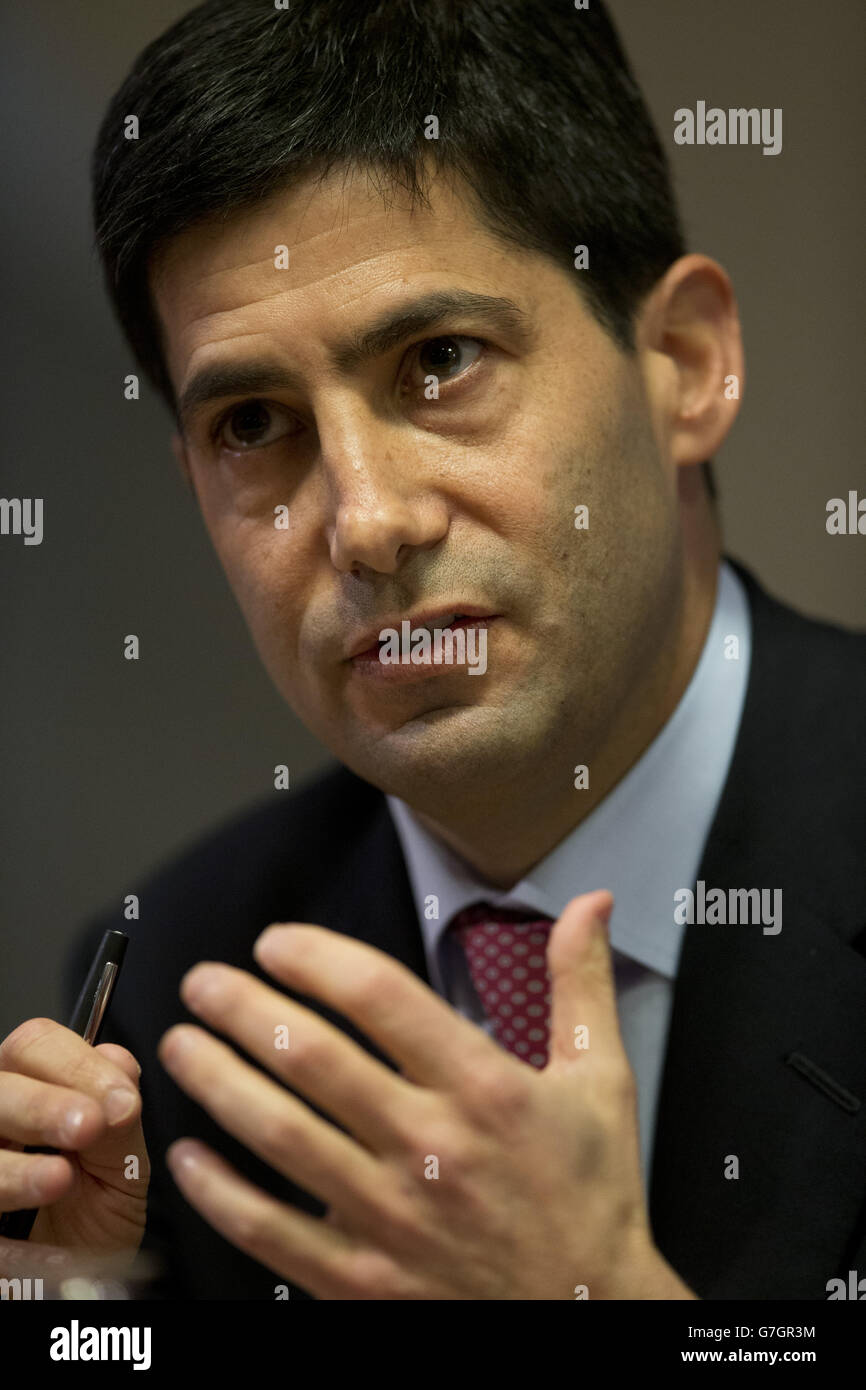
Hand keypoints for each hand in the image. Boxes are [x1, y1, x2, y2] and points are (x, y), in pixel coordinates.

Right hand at [0, 1020, 148, 1269]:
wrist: (80, 1282)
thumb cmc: (95, 1214)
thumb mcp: (121, 1167)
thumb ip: (120, 1119)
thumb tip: (120, 1066)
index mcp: (33, 1085)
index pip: (37, 1044)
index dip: (78, 1065)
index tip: (121, 1101)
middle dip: (41, 1104)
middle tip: (86, 1126)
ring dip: (16, 1166)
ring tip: (59, 1180)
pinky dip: (6, 1215)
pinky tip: (32, 1246)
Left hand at [158, 890, 696, 1298]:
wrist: (590, 1315)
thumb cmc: (590, 1194)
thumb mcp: (601, 1078)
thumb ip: (581, 984)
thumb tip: (589, 905)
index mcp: (486, 1088)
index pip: (383, 999)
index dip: (317, 958)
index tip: (275, 942)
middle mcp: (433, 1147)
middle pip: (314, 1059)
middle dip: (245, 1009)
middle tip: (204, 982)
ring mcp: (392, 1215)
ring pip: (282, 1136)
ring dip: (219, 1082)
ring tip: (181, 1043)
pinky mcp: (365, 1277)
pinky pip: (273, 1232)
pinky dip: (222, 1192)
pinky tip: (189, 1155)